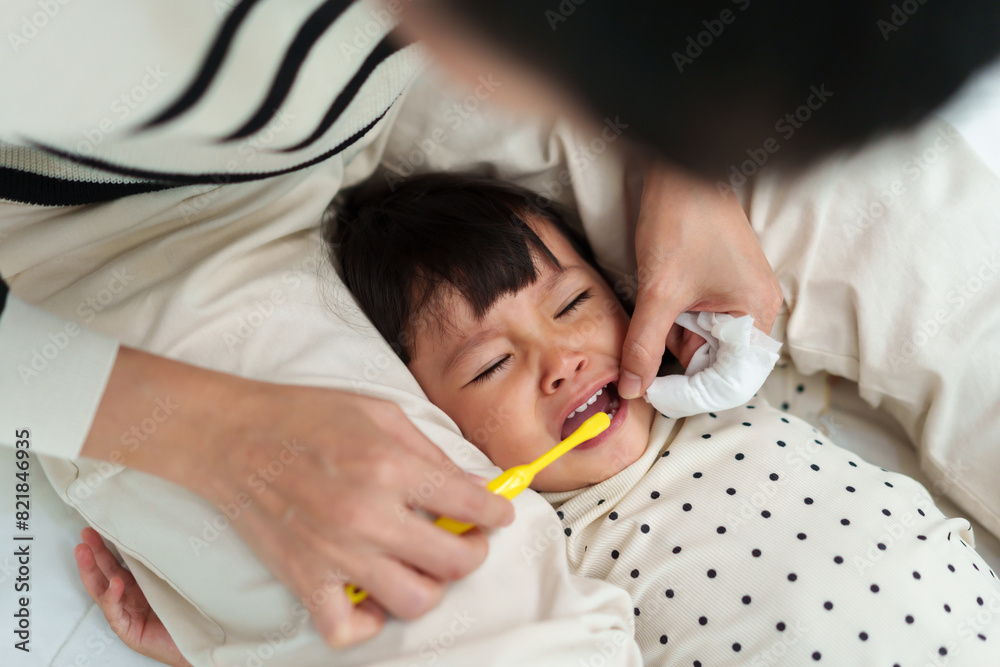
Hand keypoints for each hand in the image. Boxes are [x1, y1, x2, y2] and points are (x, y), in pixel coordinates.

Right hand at [74, 527, 192, 666]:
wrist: (206, 641)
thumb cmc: (195, 612)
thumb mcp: (182, 579)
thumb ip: (173, 562)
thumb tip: (173, 531)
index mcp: (142, 585)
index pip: (121, 562)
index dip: (111, 544)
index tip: (104, 524)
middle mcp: (132, 598)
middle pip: (107, 572)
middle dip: (94, 553)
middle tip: (85, 532)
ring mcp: (128, 614)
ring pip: (104, 590)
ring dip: (92, 570)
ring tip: (85, 551)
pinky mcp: (129, 631)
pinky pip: (116, 613)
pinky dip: (113, 597)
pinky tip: (115, 584)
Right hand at [83, 347, 515, 648]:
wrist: (233, 436)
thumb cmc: (304, 416)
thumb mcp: (380, 412)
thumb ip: (431, 450)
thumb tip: (472, 484)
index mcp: (390, 466)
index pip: (471, 504)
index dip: (497, 511)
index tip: (498, 513)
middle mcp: (368, 515)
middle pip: (454, 562)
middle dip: (473, 551)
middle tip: (466, 538)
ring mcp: (336, 553)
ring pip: (414, 601)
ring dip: (431, 585)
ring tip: (423, 564)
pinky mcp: (305, 578)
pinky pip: (346, 628)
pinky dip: (368, 623)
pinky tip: (374, 596)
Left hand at [618, 160, 782, 397]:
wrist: (680, 167)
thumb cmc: (682, 220)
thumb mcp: (658, 291)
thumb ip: (643, 345)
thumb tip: (631, 389)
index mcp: (755, 316)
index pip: (728, 382)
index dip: (689, 395)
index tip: (648, 393)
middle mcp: (754, 312)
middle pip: (715, 366)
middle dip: (676, 370)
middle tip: (636, 370)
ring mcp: (736, 300)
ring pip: (700, 345)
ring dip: (668, 345)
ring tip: (642, 330)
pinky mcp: (717, 288)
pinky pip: (695, 323)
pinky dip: (669, 325)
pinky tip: (650, 314)